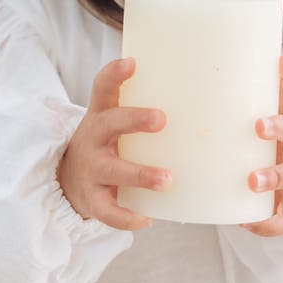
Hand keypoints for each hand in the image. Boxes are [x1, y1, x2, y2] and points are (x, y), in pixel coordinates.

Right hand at [57, 57, 169, 230]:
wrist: (70, 180)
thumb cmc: (111, 144)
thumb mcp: (116, 122)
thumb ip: (146, 109)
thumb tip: (212, 92)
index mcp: (102, 115)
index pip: (102, 88)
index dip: (115, 74)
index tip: (132, 62)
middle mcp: (93, 139)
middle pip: (109, 124)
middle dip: (134, 120)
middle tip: (162, 119)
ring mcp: (92, 170)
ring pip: (113, 170)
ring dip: (139, 173)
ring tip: (167, 179)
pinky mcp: (93, 199)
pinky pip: (108, 210)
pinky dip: (126, 216)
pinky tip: (146, 220)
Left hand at [242, 52, 282, 236]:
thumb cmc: (261, 148)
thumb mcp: (253, 122)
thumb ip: (227, 107)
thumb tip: (177, 80)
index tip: (281, 60)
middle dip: (278, 127)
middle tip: (258, 125)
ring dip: (273, 176)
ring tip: (252, 181)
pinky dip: (267, 222)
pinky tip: (248, 223)